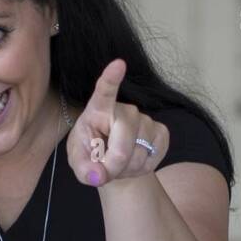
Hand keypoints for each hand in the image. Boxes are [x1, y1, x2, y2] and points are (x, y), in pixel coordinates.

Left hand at [67, 59, 169, 186]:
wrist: (114, 164)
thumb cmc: (92, 157)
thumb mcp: (79, 164)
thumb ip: (84, 170)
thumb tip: (98, 175)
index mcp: (98, 110)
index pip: (105, 92)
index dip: (111, 79)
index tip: (118, 64)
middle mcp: (124, 110)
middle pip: (124, 137)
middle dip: (115, 163)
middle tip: (105, 174)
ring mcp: (145, 119)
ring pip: (139, 152)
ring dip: (127, 169)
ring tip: (118, 167)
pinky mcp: (161, 132)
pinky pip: (153, 156)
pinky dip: (142, 169)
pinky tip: (134, 165)